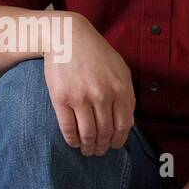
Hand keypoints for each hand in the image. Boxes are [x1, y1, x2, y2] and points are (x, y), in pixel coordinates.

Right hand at [43, 14, 135, 156]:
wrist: (67, 36)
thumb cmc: (95, 53)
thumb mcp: (120, 68)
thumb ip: (126, 93)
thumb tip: (127, 121)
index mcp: (120, 88)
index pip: (124, 125)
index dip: (118, 140)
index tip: (113, 145)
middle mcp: (103, 95)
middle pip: (105, 132)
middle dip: (102, 147)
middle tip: (98, 151)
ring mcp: (81, 98)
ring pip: (88, 134)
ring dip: (88, 147)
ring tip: (86, 150)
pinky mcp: (61, 98)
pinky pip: (68, 128)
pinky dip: (72, 140)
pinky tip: (74, 142)